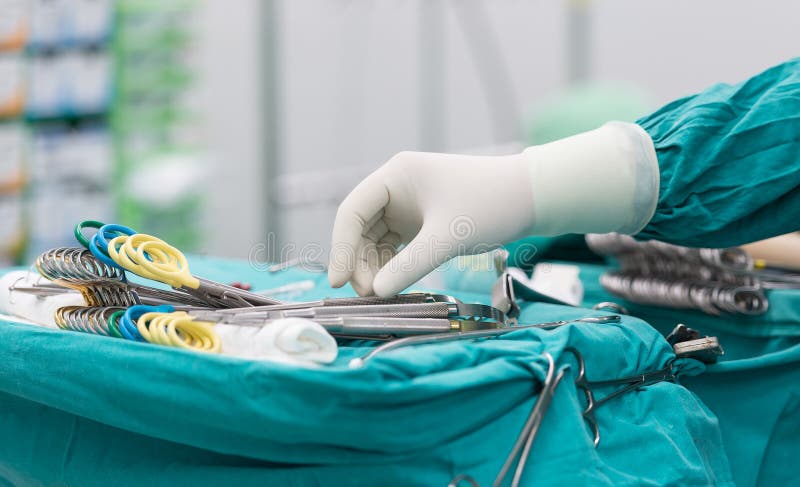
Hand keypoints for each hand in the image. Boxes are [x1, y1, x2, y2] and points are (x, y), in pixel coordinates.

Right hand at [327, 150, 536, 296]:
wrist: (530, 198)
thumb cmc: (490, 206)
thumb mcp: (447, 239)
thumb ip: (409, 266)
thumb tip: (375, 293)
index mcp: (395, 175)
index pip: (352, 212)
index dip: (341, 248)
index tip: (338, 281)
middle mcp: (396, 186)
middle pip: (360, 229)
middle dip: (360, 263)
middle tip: (370, 296)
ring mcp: (407, 204)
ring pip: (375, 240)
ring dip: (374, 267)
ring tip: (383, 294)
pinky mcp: (420, 220)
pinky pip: (394, 245)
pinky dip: (392, 265)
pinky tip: (396, 285)